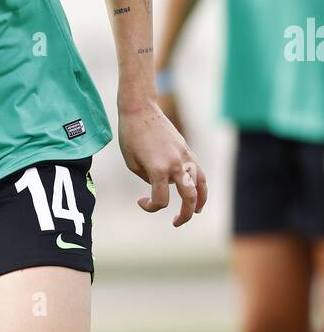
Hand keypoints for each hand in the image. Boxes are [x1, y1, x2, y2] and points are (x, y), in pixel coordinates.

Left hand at [118, 99, 207, 226]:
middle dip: (184, 214)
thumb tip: (159, 185)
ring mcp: (184, 156)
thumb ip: (148, 178)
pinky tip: (197, 191)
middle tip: (176, 222)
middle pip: (189, 197)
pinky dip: (200, 184)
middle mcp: (175, 164)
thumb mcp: (132, 163)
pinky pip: (199, 170)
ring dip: (200, 200)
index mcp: (158, 169)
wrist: (141, 109)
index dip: (150, 207)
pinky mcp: (186, 150)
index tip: (140, 201)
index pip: (160, 200)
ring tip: (195, 211)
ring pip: (200, 184)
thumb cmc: (130, 135)